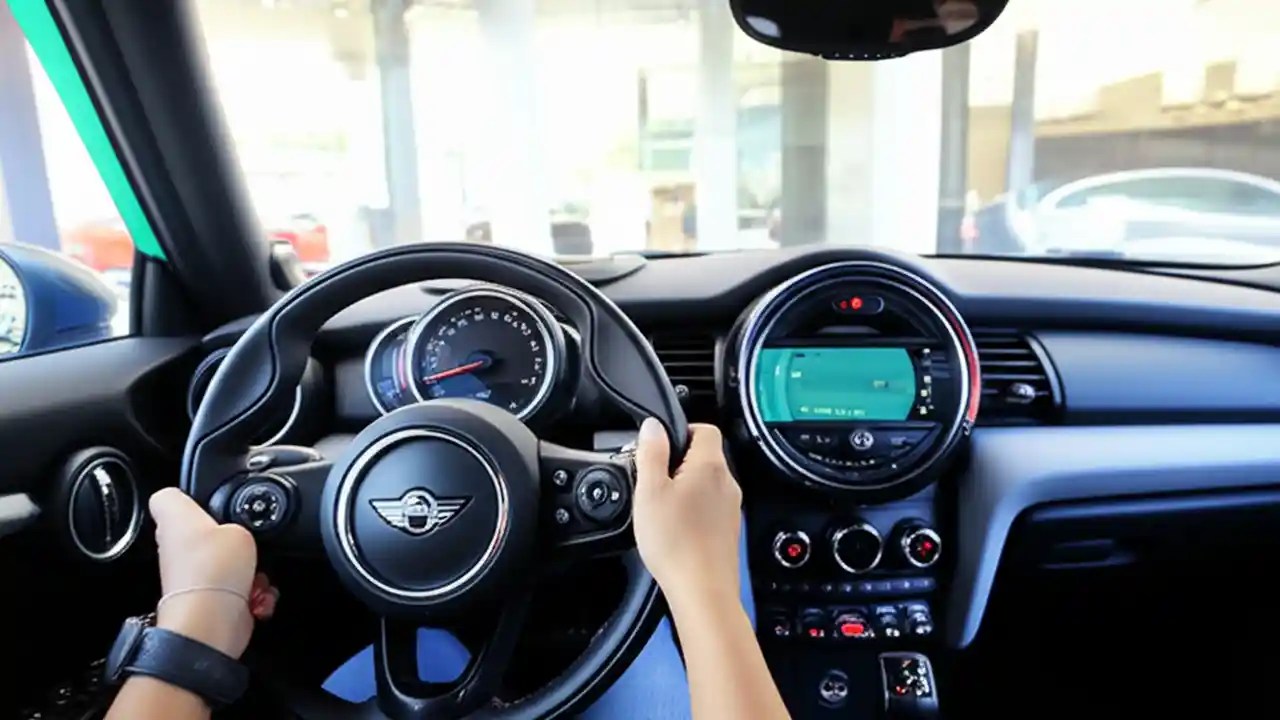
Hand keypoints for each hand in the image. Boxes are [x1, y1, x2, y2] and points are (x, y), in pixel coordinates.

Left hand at [148, 488, 277, 658]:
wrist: (211, 621)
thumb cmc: (213, 571)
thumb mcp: (239, 527)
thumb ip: (238, 523)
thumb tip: (239, 534)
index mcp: (174, 521)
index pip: (167, 497)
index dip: (190, 495)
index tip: (210, 499)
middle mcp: (174, 548)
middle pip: (206, 533)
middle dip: (232, 540)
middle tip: (245, 543)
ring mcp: (188, 576)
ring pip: (225, 563)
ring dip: (247, 570)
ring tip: (254, 576)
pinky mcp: (204, 599)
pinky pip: (234, 588)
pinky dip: (249, 594)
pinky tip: (254, 597)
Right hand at [633, 419, 743, 615]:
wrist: (702, 590)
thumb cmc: (677, 543)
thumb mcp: (650, 491)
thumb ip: (652, 453)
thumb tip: (654, 426)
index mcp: (710, 466)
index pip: (705, 428)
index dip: (680, 431)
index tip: (659, 447)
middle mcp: (727, 483)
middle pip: (704, 456)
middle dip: (677, 463)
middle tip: (652, 480)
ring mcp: (731, 508)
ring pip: (706, 484)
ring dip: (684, 488)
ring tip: (661, 507)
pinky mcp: (728, 529)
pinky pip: (709, 508)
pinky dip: (692, 510)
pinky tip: (674, 528)